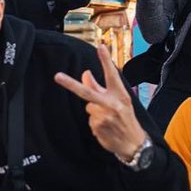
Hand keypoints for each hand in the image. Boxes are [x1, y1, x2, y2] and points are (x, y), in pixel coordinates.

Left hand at [54, 43, 146, 159]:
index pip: (112, 75)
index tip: (101, 47)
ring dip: (95, 111)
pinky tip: (106, 127)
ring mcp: (104, 117)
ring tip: (108, 118)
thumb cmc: (126, 118)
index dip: (105, 60)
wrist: (133, 144)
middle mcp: (112, 104)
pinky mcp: (97, 128)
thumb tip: (85, 74)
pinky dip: (95, 122)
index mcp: (120, 95)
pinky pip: (89, 120)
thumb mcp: (119, 100)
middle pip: (87, 92)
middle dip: (70, 84)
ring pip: (88, 107)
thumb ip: (100, 87)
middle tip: (57, 76)